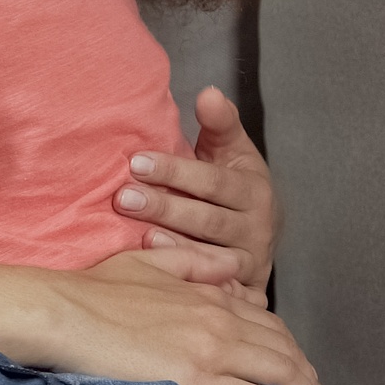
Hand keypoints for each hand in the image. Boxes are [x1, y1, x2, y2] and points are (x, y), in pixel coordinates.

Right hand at [38, 249, 327, 384]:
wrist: (66, 312)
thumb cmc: (95, 289)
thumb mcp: (148, 262)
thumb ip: (193, 263)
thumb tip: (232, 269)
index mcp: (208, 293)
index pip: (265, 320)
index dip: (287, 344)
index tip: (296, 364)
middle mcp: (219, 320)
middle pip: (282, 349)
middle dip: (306, 374)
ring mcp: (211, 350)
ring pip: (279, 373)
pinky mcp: (197, 381)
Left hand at [117, 87, 280, 289]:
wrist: (261, 237)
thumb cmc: (234, 188)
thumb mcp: (233, 153)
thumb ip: (220, 124)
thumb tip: (209, 92)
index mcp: (254, 190)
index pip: (212, 180)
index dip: (176, 171)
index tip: (137, 161)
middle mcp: (256, 228)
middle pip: (207, 219)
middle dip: (165, 208)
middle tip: (123, 198)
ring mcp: (249, 263)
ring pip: (211, 259)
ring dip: (175, 247)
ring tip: (139, 236)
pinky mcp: (243, 292)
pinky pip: (216, 290)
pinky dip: (191, 283)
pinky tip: (161, 275)